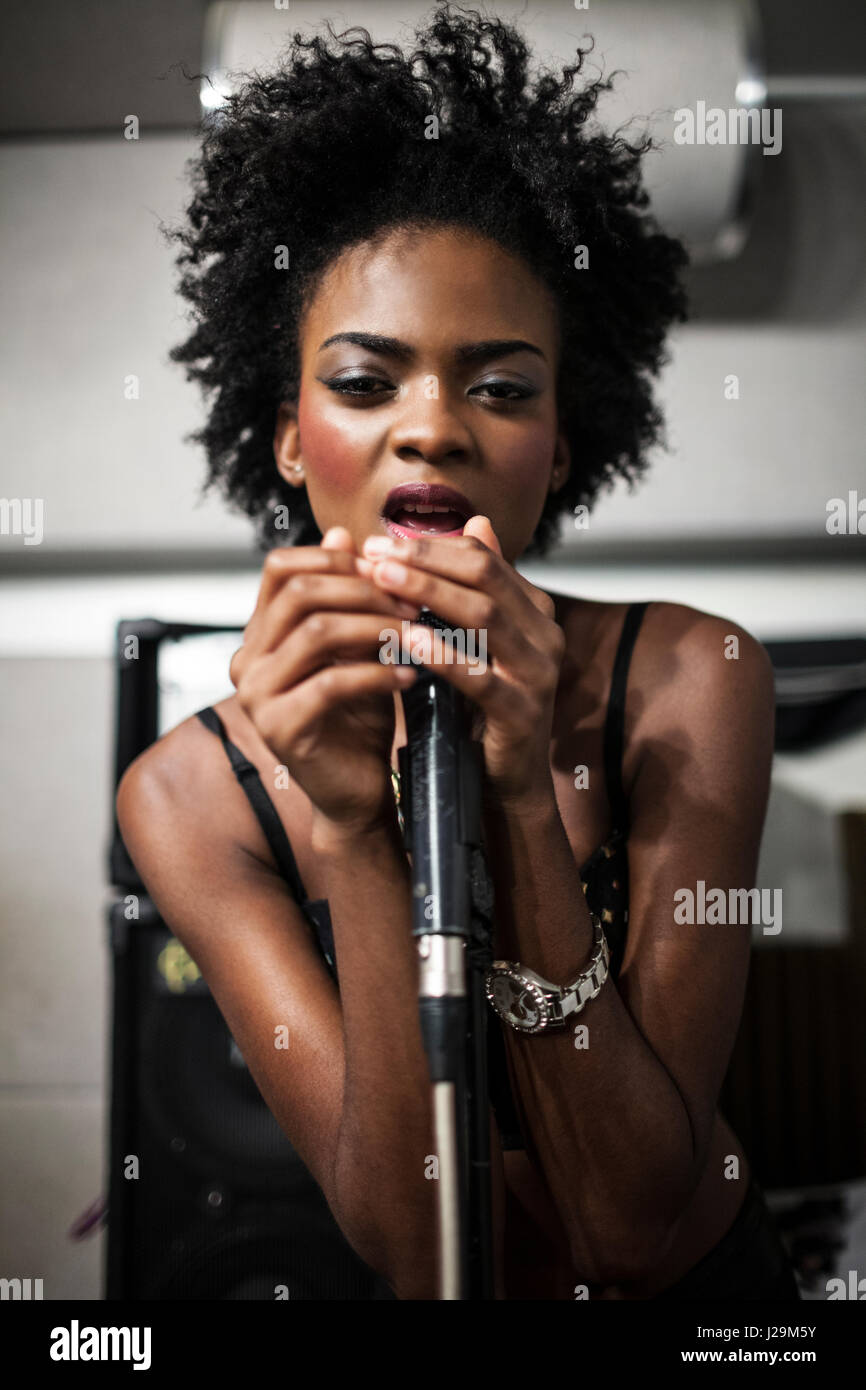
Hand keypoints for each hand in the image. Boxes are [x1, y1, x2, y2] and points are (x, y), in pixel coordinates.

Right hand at [229, 527, 421, 833]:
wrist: (358, 790)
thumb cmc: (361, 714)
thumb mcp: (358, 645)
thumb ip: (348, 596)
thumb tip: (342, 533)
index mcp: (260, 633)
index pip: (280, 567)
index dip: (336, 559)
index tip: (390, 570)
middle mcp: (247, 659)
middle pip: (300, 593)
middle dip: (365, 589)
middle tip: (416, 598)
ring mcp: (256, 696)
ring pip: (316, 632)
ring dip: (378, 626)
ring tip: (421, 634)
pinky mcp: (279, 729)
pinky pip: (331, 683)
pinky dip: (377, 673)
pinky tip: (411, 675)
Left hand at [363, 516, 565, 807]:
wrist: (508, 780)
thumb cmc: (483, 708)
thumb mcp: (477, 642)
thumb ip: (474, 589)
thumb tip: (476, 521)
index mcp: (535, 611)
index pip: (483, 558)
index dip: (430, 546)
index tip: (379, 543)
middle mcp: (545, 635)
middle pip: (484, 577)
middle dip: (426, 560)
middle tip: (375, 553)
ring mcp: (538, 674)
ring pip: (483, 616)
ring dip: (428, 593)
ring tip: (382, 582)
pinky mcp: (523, 713)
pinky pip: (480, 677)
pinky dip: (442, 655)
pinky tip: (407, 639)